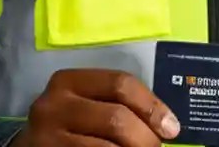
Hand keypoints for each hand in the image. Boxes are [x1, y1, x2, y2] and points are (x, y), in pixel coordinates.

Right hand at [10, 69, 180, 146]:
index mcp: (68, 81)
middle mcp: (53, 105)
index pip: (121, 84)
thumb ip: (117, 104)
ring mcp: (46, 136)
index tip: (172, 128)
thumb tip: (165, 124)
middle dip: (146, 137)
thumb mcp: (86, 103)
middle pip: (116, 118)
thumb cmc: (68, 123)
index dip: (152, 106)